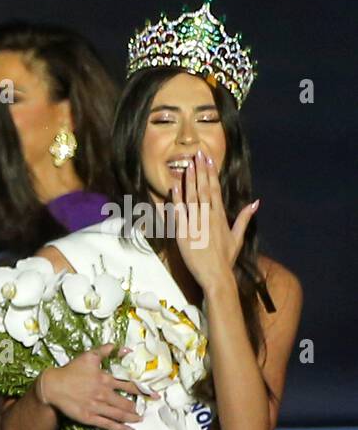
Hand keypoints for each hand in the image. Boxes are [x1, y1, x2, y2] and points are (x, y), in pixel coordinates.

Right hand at [38, 345, 145, 429]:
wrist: (53, 385)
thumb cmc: (71, 370)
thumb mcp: (89, 356)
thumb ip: (107, 351)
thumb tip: (125, 348)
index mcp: (106, 380)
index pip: (130, 386)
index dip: (144, 391)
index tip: (155, 395)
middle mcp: (104, 394)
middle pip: (126, 403)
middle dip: (137, 408)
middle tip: (143, 411)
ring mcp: (97, 407)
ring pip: (119, 414)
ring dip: (131, 418)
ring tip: (139, 419)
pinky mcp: (89, 417)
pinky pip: (108, 424)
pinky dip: (120, 428)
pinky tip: (128, 429)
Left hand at [172, 149, 258, 291]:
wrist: (216, 276)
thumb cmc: (226, 259)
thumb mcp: (238, 237)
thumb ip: (244, 218)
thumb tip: (256, 202)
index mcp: (221, 217)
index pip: (216, 190)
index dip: (212, 173)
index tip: (209, 159)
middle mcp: (209, 218)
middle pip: (204, 189)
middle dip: (201, 171)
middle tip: (197, 154)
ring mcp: (196, 225)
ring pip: (192, 198)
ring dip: (190, 180)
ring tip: (188, 164)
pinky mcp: (184, 234)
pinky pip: (179, 215)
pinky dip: (176, 201)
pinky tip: (173, 187)